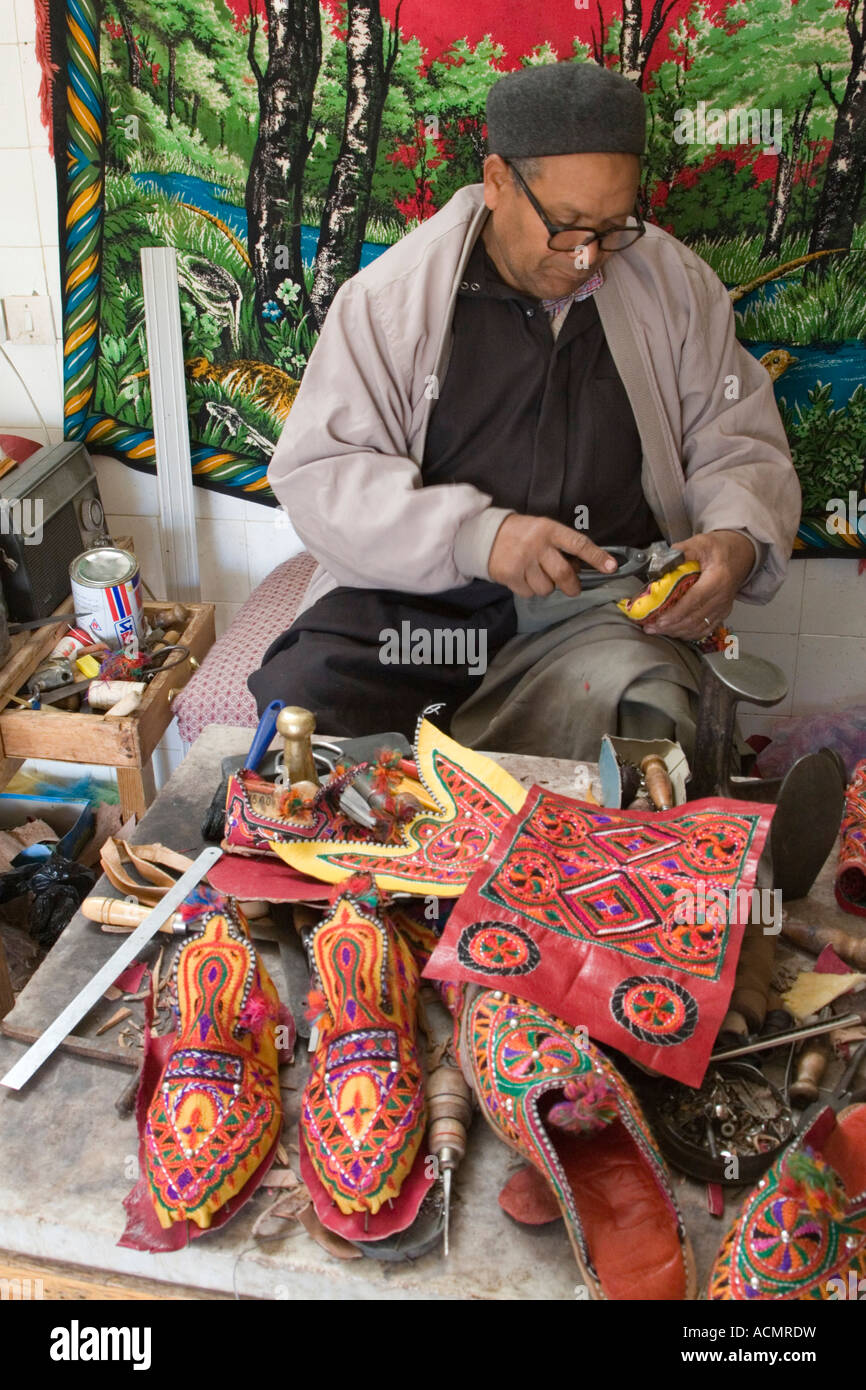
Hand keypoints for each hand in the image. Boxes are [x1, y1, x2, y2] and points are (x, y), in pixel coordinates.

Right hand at [488, 514, 616, 597]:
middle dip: (572, 586)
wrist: (486, 536)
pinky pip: (529, 593)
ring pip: (547, 588)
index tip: (611, 567)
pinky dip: (529, 590)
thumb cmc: (523, 534)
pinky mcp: (509, 575)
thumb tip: (581, 567)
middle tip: (573, 589)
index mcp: (549, 530)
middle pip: (564, 574)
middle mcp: (537, 544)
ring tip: (538, 575)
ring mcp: (522, 561)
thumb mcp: (544, 530)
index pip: (578, 544)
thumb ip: (562, 546)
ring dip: (546, 586)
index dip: (596, 557)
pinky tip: (523, 577)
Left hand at [643, 530, 754, 639]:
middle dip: (670, 626)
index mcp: (717, 579)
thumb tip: (660, 562)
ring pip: (699, 627)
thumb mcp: (701, 542)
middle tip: (650, 627)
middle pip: (694, 618)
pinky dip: (688, 633)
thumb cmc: (721, 548)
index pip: (694, 601)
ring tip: (658, 630)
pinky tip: (675, 632)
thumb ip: (681, 551)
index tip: (659, 620)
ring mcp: (723, 607)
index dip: (675, 613)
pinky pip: (705, 629)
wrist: (742, 553)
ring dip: (677, 631)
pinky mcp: (722, 613)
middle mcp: (722, 597)